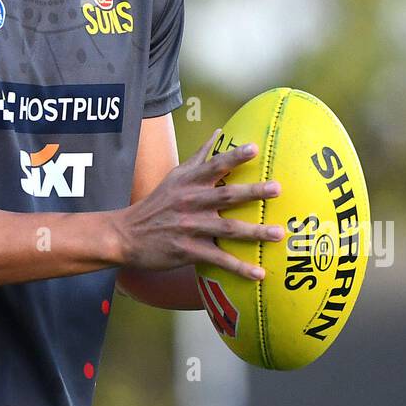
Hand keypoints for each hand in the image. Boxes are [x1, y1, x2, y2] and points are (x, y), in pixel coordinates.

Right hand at [112, 128, 283, 280]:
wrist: (126, 234)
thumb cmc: (156, 203)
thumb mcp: (175, 175)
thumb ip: (199, 156)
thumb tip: (219, 132)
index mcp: (188, 182)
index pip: (214, 165)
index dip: (233, 156)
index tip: (254, 148)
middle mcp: (191, 202)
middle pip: (226, 195)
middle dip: (253, 192)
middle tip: (277, 188)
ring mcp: (190, 227)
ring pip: (227, 229)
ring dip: (255, 232)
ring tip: (279, 233)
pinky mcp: (188, 251)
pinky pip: (218, 259)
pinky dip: (239, 267)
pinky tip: (259, 273)